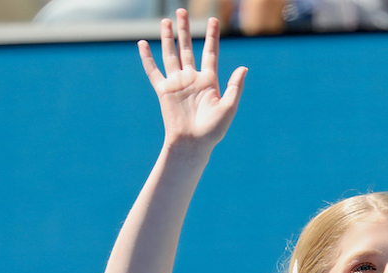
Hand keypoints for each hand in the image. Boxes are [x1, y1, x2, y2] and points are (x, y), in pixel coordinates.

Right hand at [139, 10, 246, 152]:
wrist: (193, 144)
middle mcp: (192, 79)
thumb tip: (244, 68)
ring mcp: (177, 83)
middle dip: (185, 30)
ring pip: (171, 54)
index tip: (213, 20)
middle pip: (188, 48)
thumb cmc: (213, 130)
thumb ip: (235, 87)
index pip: (210, 53)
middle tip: (182, 11)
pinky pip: (153, 71)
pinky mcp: (164, 90)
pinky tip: (143, 44)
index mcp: (209, 81)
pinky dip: (147, 58)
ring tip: (166, 21)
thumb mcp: (229, 107)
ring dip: (168, 38)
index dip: (211, 36)